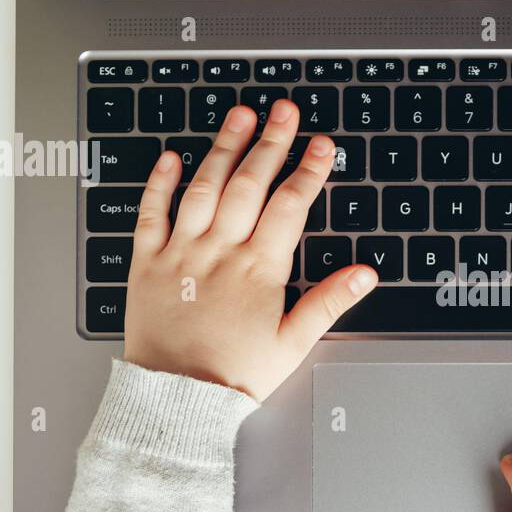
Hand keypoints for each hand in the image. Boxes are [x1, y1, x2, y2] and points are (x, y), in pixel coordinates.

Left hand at [124, 100, 377, 400]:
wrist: (177, 400)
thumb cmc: (235, 375)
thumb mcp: (293, 343)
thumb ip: (329, 302)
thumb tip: (365, 274)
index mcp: (259, 270)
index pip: (290, 206)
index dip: (309, 171)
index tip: (322, 145)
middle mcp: (220, 253)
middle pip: (250, 184)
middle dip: (271, 143)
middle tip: (286, 111)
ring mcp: (181, 254)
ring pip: (204, 188)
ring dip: (223, 147)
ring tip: (240, 115)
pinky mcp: (147, 264)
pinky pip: (150, 214)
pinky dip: (160, 183)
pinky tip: (172, 158)